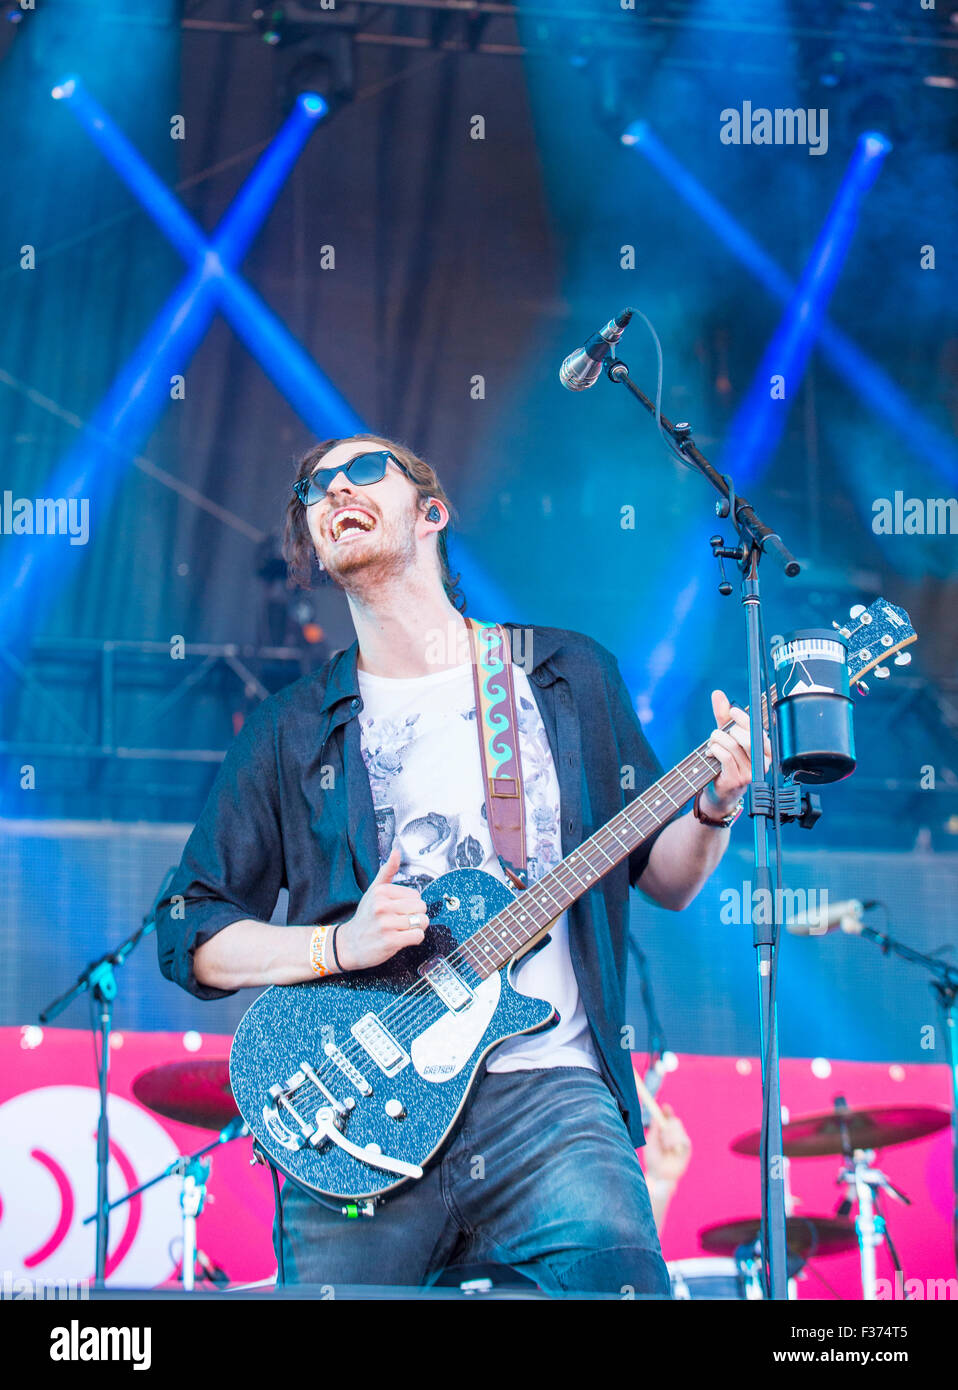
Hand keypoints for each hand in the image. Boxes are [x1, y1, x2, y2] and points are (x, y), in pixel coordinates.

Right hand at [335, 845, 427, 971]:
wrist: (349, 944)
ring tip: (402, 929)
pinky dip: (414, 939)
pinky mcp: (390, 941)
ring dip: (416, 928)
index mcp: (381, 892)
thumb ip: (387, 872)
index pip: (416, 895)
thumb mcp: (372, 891)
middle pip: (421, 907)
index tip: (399, 910)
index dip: (411, 904)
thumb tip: (396, 852)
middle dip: (416, 916)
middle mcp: (382, 906)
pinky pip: (418, 936)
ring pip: (422, 921)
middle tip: (402, 921)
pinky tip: (402, 939)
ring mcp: (386, 924)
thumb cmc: (364, 917)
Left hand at [643, 1102, 691, 1184]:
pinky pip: (683, 1138)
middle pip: (675, 1121)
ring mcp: (681, 1141)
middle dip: (667, 1126)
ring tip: (665, 1147)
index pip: (668, 1117)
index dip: (667, 1111)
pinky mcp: (686, 1148)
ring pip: (678, 1129)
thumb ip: (654, 1128)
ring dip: (669, 1136)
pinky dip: (675, 1142)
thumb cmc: (652, 1159)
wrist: (658, 1174)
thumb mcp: (651, 1141)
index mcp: (664, 1132)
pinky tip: (671, 1150)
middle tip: (661, 1135)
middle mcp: (673, 1135)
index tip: (665, 1106)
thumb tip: (656, 1114)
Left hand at [702, 689, 771, 819]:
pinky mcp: (738, 780)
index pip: (758, 729)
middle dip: (728, 731)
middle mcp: (762, 761)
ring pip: (733, 746)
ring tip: (712, 745)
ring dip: (717, 741)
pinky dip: (715, 751)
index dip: (744, 718)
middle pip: (747, 737)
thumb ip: (723, 716)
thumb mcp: (725, 737)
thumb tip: (718, 693)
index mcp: (765, 748)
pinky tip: (711, 754)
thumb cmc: (725, 763)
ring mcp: (752, 772)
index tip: (731, 711)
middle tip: (718, 734)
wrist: (720, 792)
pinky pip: (726, 757)